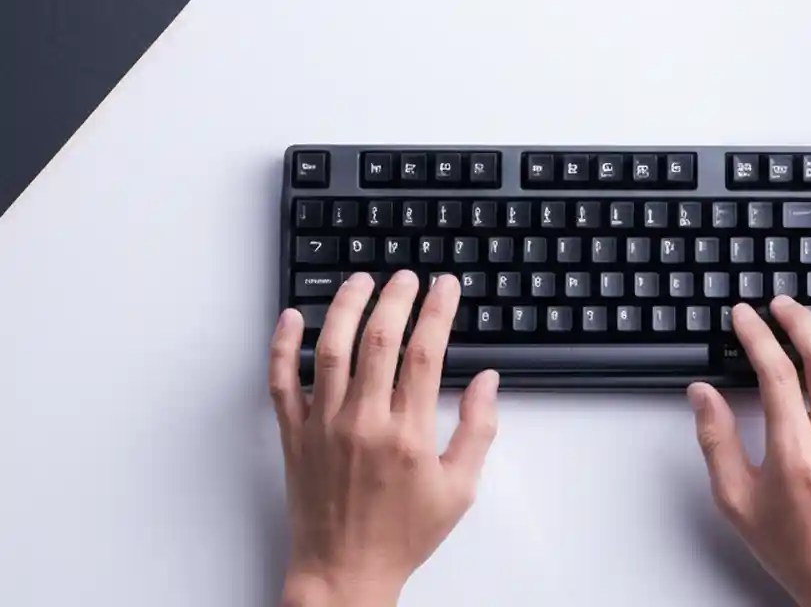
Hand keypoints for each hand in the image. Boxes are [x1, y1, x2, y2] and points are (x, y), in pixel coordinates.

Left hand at [268, 272, 499, 606]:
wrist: (344, 573)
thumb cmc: (402, 535)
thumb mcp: (460, 489)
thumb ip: (478, 429)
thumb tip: (488, 382)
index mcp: (408, 434)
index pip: (426, 353)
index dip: (438, 311)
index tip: (445, 288)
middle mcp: (363, 422)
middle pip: (379, 339)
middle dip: (396, 297)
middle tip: (406, 278)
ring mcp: (323, 426)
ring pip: (331, 349)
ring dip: (346, 306)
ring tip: (361, 281)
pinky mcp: (294, 436)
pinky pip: (281, 381)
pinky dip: (283, 345)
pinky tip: (292, 317)